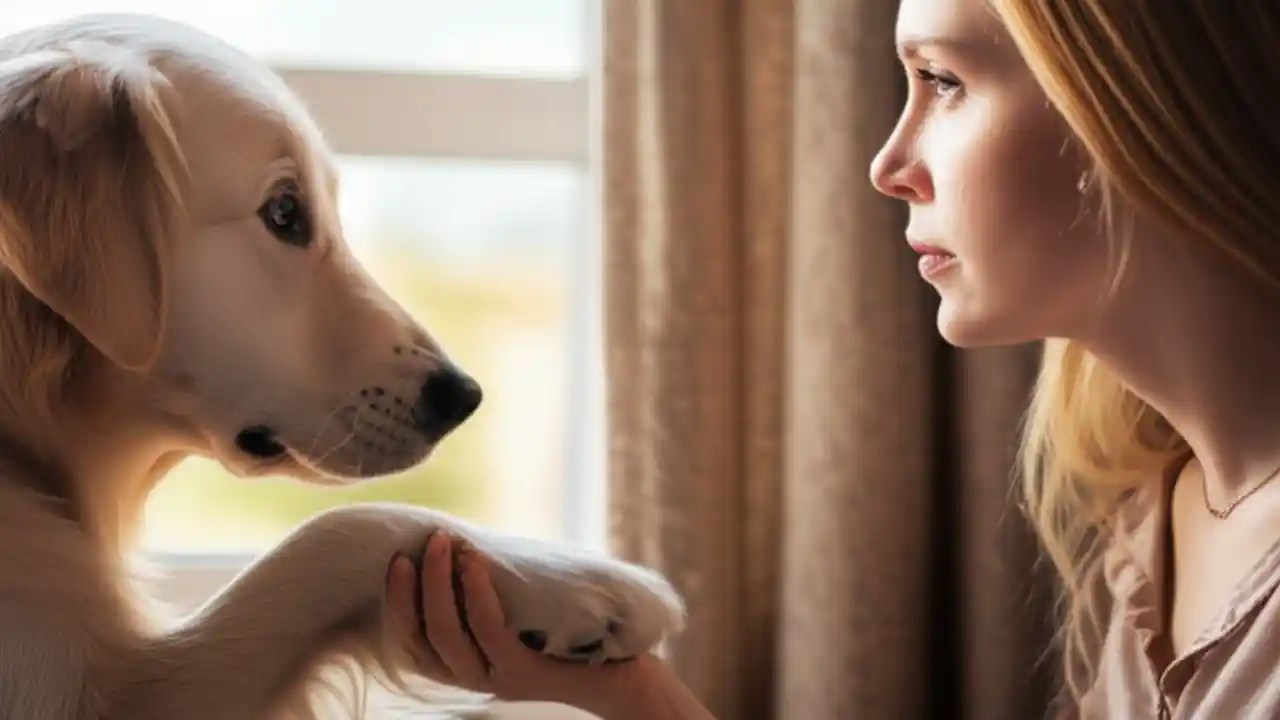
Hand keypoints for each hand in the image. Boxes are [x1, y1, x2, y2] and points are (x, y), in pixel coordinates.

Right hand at [384, 532, 689, 718]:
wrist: (625, 669)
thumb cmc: (567, 628)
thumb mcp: (517, 607)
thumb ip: (485, 587)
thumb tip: (456, 538)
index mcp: (464, 664)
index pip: (410, 640)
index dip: (396, 600)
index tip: (397, 557)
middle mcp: (474, 677)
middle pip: (423, 636)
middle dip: (414, 586)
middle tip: (426, 540)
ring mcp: (499, 678)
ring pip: (449, 634)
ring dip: (441, 583)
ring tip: (445, 543)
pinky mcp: (526, 674)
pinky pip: (489, 631)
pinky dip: (476, 592)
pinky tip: (474, 562)